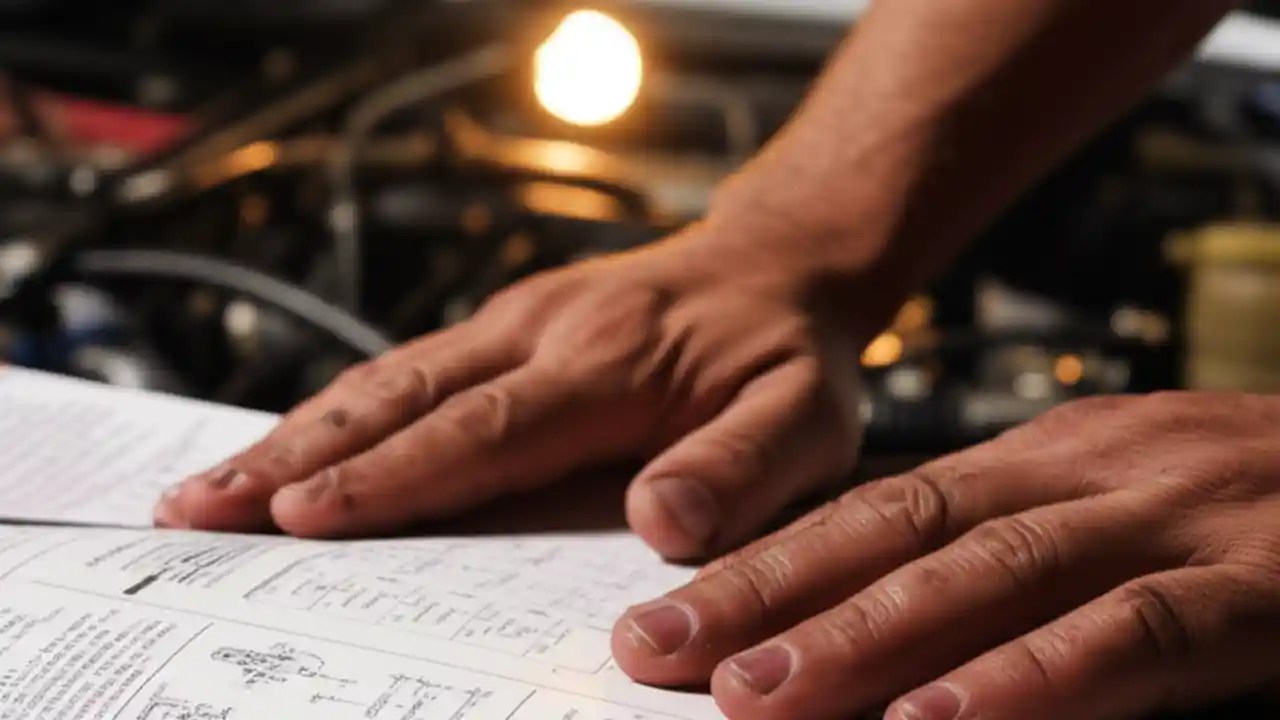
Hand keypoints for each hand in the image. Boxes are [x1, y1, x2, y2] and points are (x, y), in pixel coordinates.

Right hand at [153, 230, 866, 558]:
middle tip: (198, 511)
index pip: (482, 429)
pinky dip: (340, 412)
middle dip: (294, 457)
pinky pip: (410, 368)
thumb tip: (657, 522)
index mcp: (607, 365)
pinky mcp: (510, 325)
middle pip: (400, 398)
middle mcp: (544, 333)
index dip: (389, 476)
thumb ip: (739, 468)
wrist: (779, 266)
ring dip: (293, 435)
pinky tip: (291, 447)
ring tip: (208, 488)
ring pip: (387, 379)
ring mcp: (518, 322)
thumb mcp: (803, 417)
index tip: (296, 514)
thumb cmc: (788, 355)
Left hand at [612, 393, 1279, 718]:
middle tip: (663, 654)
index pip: (877, 510)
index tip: (661, 620)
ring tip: (760, 698)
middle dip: (776, 599)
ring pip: (998, 573)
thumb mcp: (1117, 514)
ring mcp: (1178, 521)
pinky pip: (1143, 632)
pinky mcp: (1270, 586)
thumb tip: (883, 644)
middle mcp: (1094, 475)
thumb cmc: (1255, 511)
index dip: (765, 566)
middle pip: (906, 534)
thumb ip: (1011, 563)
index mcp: (1046, 460)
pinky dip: (1040, 678)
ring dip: (873, 638)